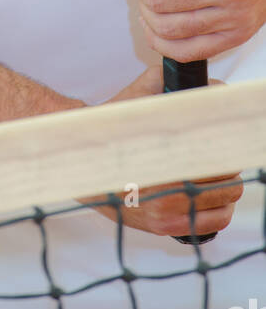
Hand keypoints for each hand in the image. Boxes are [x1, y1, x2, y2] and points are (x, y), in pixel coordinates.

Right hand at [79, 67, 242, 237]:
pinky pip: (216, 222)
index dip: (225, 137)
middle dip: (226, 159)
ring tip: (213, 172)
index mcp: (162, 150)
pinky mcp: (165, 227)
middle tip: (216, 150)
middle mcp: (165, 185)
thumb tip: (211, 86)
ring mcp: (166, 210)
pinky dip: (220, 208)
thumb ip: (169, 82)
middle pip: (228, 172)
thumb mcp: (137, 97)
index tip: (222, 132)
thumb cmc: (111, 130)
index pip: (217, 147)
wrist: (80, 163)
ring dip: (226, 184)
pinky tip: (208, 194)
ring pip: (228, 197)